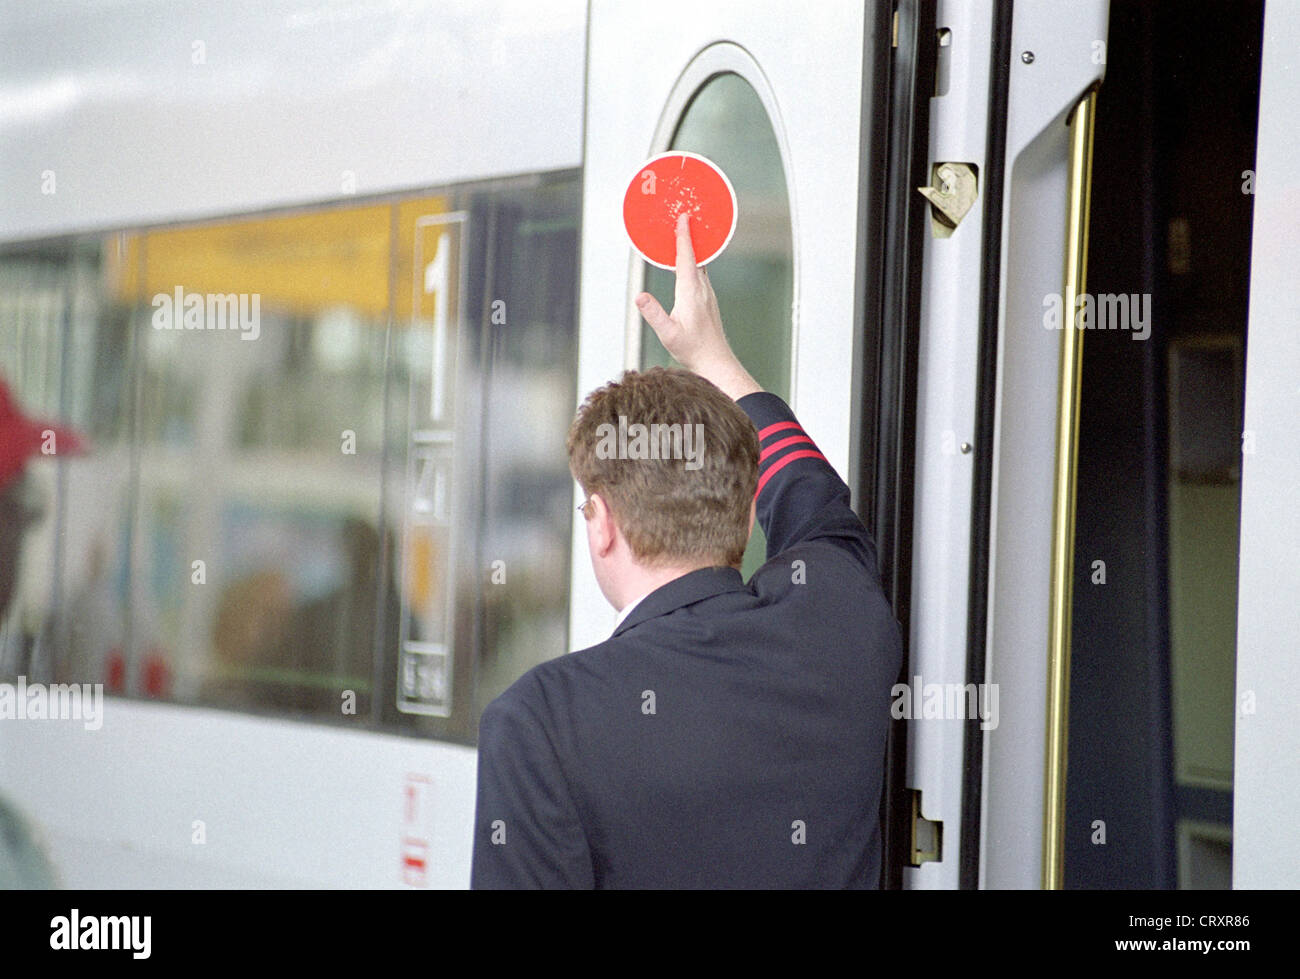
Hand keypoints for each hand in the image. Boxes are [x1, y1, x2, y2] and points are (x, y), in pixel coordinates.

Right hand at [634, 214, 761, 399]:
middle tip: (682, 218)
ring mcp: (708, 294)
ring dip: (692, 250)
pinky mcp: (709, 301)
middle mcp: (702, 289)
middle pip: (695, 256)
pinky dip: (694, 263)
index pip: (686, 257)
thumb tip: (640, 296)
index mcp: (691, 292)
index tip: (684, 218)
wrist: (716, 362)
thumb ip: (654, 314)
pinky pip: (701, 274)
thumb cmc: (693, 349)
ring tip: (683, 236)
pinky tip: (689, 265)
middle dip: (688, 236)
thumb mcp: (668, 333)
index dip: (684, 236)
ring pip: (700, 265)